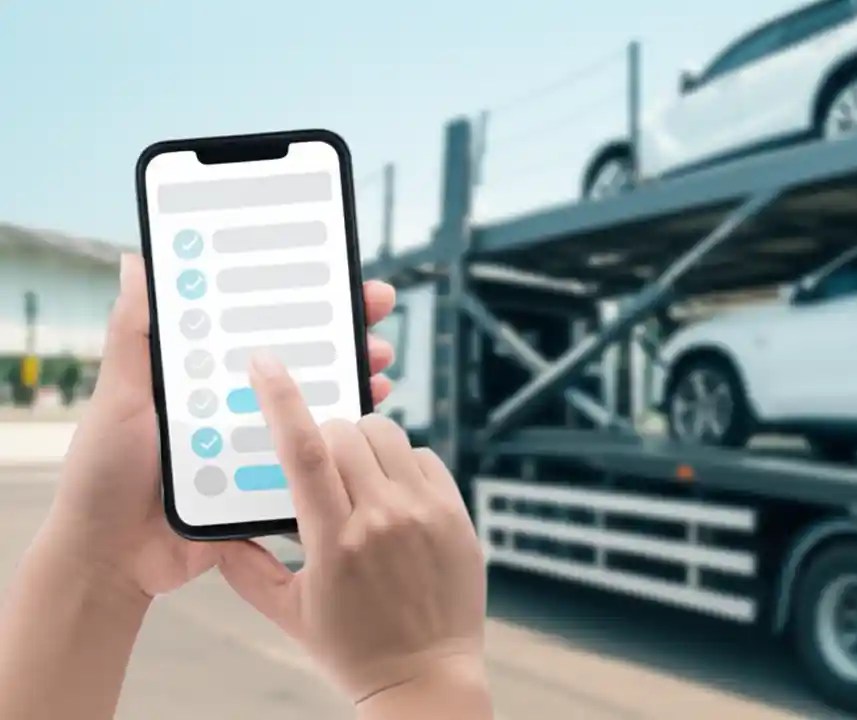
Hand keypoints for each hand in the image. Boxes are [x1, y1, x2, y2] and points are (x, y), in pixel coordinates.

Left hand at [43, 254, 398, 599]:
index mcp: (201, 374)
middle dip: (341, 331)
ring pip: (313, 404)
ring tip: (379, 367)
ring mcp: (254, 443)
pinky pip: (310, 456)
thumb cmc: (104, 473)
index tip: (333, 272)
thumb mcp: (119, 395)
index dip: (296, 296)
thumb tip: (136, 261)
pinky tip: (362, 424)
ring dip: (351, 382)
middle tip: (377, 309)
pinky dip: (341, 439)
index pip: (257, 322)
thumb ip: (133, 334)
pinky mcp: (268, 483)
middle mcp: (233, 402)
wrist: (112, 558)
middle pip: (297, 357)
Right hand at [217, 355, 488, 711]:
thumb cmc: (351, 648)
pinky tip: (392, 493)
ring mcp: (426, 514)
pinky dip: (402, 462)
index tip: (265, 363)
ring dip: (364, 442)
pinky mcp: (457, 514)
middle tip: (320, 462)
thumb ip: (244, 567)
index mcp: (334, 541)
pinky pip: (425, 457)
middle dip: (325, 434)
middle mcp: (383, 519)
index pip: (304, 450)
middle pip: (347, 432)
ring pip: (389, 435)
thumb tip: (215, 531)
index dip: (281, 398)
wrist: (425, 677)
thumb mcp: (285, 612)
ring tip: (358, 478)